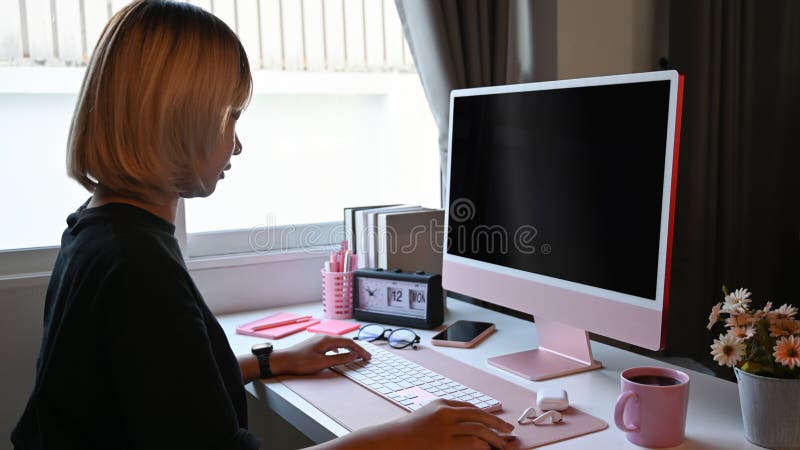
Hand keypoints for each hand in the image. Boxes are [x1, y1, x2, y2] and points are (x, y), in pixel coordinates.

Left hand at [270, 334, 370, 375]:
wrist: (283, 360)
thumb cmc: (300, 362)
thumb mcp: (322, 363)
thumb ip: (339, 359)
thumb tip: (353, 356)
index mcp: (327, 339)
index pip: (349, 343)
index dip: (360, 350)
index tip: (367, 357)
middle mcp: (324, 337)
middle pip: (345, 341)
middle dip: (357, 349)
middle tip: (366, 356)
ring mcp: (319, 340)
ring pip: (339, 342)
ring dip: (349, 348)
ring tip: (356, 355)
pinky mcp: (315, 344)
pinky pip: (332, 344)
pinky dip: (340, 349)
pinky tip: (339, 354)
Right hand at [369, 399, 515, 449]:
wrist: (390, 441)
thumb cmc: (407, 432)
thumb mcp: (426, 415)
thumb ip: (446, 415)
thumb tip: (470, 422)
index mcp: (442, 404)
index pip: (472, 408)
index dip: (489, 416)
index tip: (499, 424)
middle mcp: (445, 413)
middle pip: (480, 417)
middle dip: (497, 426)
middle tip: (509, 433)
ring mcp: (446, 429)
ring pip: (479, 431)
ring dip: (494, 439)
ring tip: (502, 446)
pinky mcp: (445, 444)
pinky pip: (471, 444)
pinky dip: (483, 447)